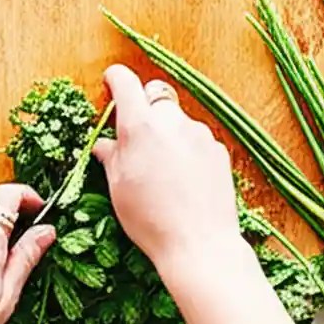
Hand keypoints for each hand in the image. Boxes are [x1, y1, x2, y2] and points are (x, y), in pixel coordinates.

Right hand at [93, 64, 243, 274]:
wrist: (199, 244)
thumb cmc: (150, 220)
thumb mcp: (118, 188)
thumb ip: (111, 156)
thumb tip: (105, 144)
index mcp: (140, 127)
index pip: (126, 82)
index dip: (115, 79)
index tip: (111, 83)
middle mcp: (173, 122)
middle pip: (156, 96)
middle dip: (145, 109)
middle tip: (136, 137)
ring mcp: (200, 134)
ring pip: (178, 119)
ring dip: (168, 132)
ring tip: (162, 169)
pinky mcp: (218, 150)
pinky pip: (197, 139)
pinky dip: (187, 149)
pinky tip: (184, 179)